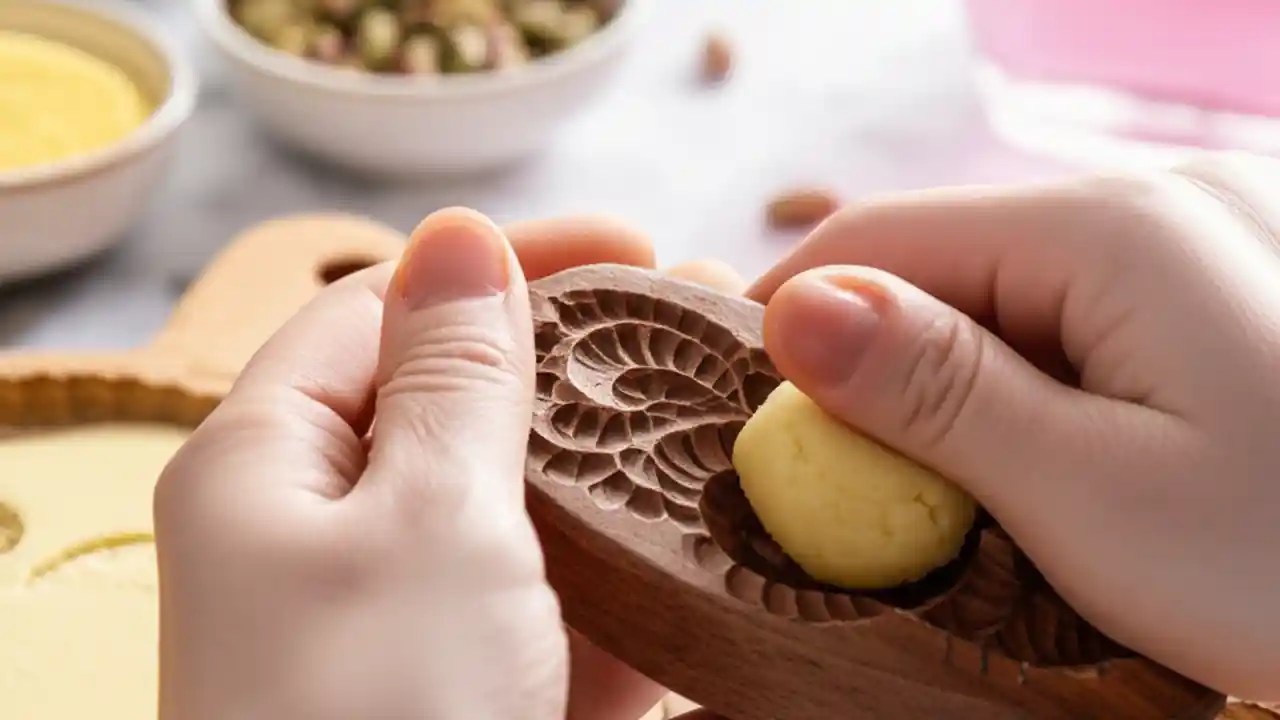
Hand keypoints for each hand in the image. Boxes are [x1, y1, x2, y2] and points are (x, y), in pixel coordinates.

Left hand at [154, 208, 741, 719]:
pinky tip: (730, 543)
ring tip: (743, 415)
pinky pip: (567, 611)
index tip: (630, 243)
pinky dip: (641, 581)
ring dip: (632, 469)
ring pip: (534, 512)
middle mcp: (332, 537)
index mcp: (271, 466)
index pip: (386, 313)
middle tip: (708, 323)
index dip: (503, 265)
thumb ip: (456, 381)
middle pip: (471, 410)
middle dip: (589, 366)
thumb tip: (459, 241)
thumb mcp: (423, 521)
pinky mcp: (482, 694)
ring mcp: (416, 624)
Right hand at [749, 153, 1279, 701]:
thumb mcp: (1092, 501)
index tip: (754, 426)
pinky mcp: (1244, 277)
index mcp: (1114, 227)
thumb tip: (796, 309)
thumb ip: (936, 391)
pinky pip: (1094, 311)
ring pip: (1016, 290)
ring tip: (982, 499)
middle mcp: (1166, 195)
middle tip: (874, 501)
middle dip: (883, 372)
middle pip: (948, 263)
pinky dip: (1044, 383)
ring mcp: (1216, 228)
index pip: (877, 238)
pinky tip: (1073, 464)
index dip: (789, 325)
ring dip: (964, 386)